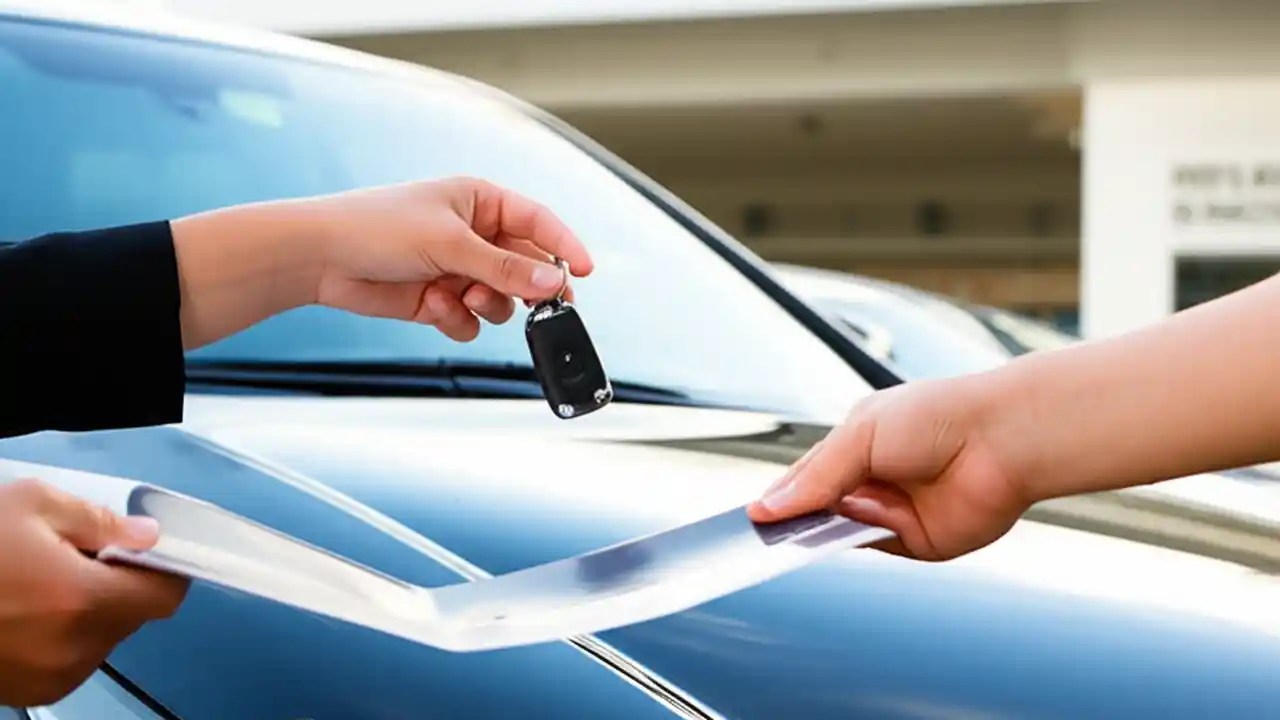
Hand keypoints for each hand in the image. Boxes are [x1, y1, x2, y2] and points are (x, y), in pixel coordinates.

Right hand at [0, 479, 187, 705]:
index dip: (165, 571)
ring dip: (89, 613)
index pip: (164, 596)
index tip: (149, 554)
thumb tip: (148, 537)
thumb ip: (100, 521)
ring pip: (102, 640)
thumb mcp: (30, 505)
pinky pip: (70, 661)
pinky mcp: (29, 693)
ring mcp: (52, 677)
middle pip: (132, 617)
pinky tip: (25, 613)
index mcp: (83, 599)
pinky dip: (62, 638)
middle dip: (118, 587)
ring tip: (42, 586)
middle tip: (79, 559)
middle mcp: (75, 647)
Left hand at [172, 176, 593, 347]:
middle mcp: (473, 234)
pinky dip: (457, 319)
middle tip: (543, 306)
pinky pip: (471, 320)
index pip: (538, 222)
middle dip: (527, 288)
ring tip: (462, 298)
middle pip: (525, 268)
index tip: (586, 272)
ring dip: (488, 305)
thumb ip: (505, 268)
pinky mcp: (439, 299)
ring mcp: (457, 269)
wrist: (320, 258)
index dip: (565, 246)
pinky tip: (433, 306)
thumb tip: (555, 282)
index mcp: (480, 201)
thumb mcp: (450, 244)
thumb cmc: (377, 228)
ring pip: (502, 300)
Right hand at [746, 376, 1033, 560]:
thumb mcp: (860, 434)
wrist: (1002, 440)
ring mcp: (891, 513)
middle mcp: (872, 481)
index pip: (804, 478)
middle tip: (764, 531)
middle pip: (816, 510)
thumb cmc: (937, 416)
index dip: (778, 497)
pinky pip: (871, 548)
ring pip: (838, 532)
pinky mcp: (915, 542)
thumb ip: (816, 475)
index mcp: (856, 445)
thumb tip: (768, 507)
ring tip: (799, 527)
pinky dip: (853, 542)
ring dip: (820, 531)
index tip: (750, 516)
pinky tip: (842, 528)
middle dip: (792, 519)